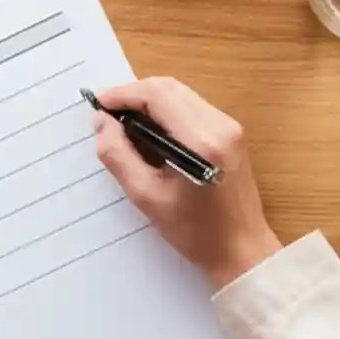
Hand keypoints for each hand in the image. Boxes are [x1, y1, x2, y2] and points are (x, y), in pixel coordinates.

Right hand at [93, 78, 282, 288]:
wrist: (242, 250)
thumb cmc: (194, 232)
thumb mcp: (146, 196)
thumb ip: (118, 155)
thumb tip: (101, 122)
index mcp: (201, 140)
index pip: (157, 95)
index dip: (123, 94)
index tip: (98, 105)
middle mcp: (220, 124)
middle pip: (170, 88)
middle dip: (135, 95)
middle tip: (108, 115)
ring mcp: (230, 126)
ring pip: (181, 94)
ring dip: (151, 102)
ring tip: (125, 125)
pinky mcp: (232, 133)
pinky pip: (193, 107)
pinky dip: (168, 111)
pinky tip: (151, 133)